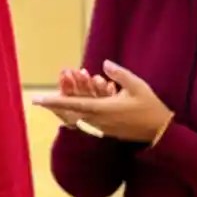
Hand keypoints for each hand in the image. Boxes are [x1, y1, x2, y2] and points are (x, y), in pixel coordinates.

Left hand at [33, 60, 172, 143]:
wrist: (161, 132)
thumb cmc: (150, 107)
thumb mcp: (137, 86)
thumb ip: (119, 74)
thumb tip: (104, 63)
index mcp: (102, 109)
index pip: (72, 104)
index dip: (53, 101)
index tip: (36, 100)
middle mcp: (97, 120)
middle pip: (70, 109)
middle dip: (61, 95)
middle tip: (53, 84)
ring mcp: (100, 126)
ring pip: (77, 113)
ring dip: (72, 99)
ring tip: (71, 82)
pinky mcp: (105, 129)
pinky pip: (87, 116)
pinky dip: (82, 106)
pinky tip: (86, 94)